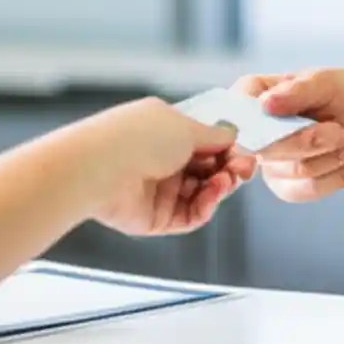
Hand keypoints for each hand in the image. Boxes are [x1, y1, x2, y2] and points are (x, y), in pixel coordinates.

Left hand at [86, 97, 256, 235]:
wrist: (99, 168)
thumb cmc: (135, 138)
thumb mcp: (186, 126)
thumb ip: (214, 135)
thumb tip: (232, 135)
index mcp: (165, 132)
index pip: (205, 143)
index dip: (228, 150)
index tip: (244, 153)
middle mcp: (161, 160)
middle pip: (207, 170)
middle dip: (228, 170)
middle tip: (242, 170)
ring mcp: (158, 190)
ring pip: (202, 194)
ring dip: (219, 188)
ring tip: (224, 182)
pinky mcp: (155, 217)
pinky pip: (190, 216)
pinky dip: (205, 207)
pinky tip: (211, 196)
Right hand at [231, 69, 343, 201]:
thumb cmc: (343, 98)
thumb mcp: (330, 82)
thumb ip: (300, 89)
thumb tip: (265, 103)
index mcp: (257, 94)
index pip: (237, 105)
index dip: (249, 118)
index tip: (276, 118)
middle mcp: (254, 131)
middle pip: (267, 146)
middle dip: (312, 140)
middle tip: (340, 130)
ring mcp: (267, 162)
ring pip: (294, 168)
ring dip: (331, 154)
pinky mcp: (285, 187)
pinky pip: (308, 188)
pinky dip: (336, 174)